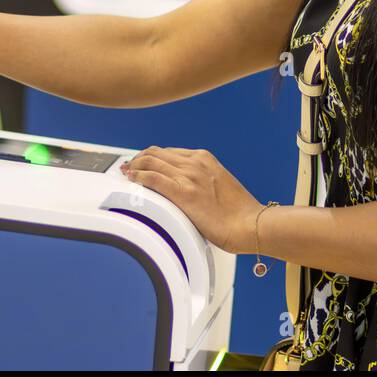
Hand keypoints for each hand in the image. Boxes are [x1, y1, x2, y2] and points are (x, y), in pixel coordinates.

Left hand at [120, 147, 261, 254]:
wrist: (250, 224)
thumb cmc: (238, 212)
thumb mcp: (219, 184)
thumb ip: (201, 180)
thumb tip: (186, 188)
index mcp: (204, 158)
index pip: (169, 151)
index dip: (151, 157)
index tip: (142, 163)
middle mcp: (195, 162)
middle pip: (156, 153)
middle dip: (139, 159)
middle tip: (130, 168)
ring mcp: (189, 176)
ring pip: (151, 162)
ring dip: (135, 166)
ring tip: (127, 174)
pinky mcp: (183, 193)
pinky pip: (152, 178)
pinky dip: (138, 176)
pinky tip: (131, 180)